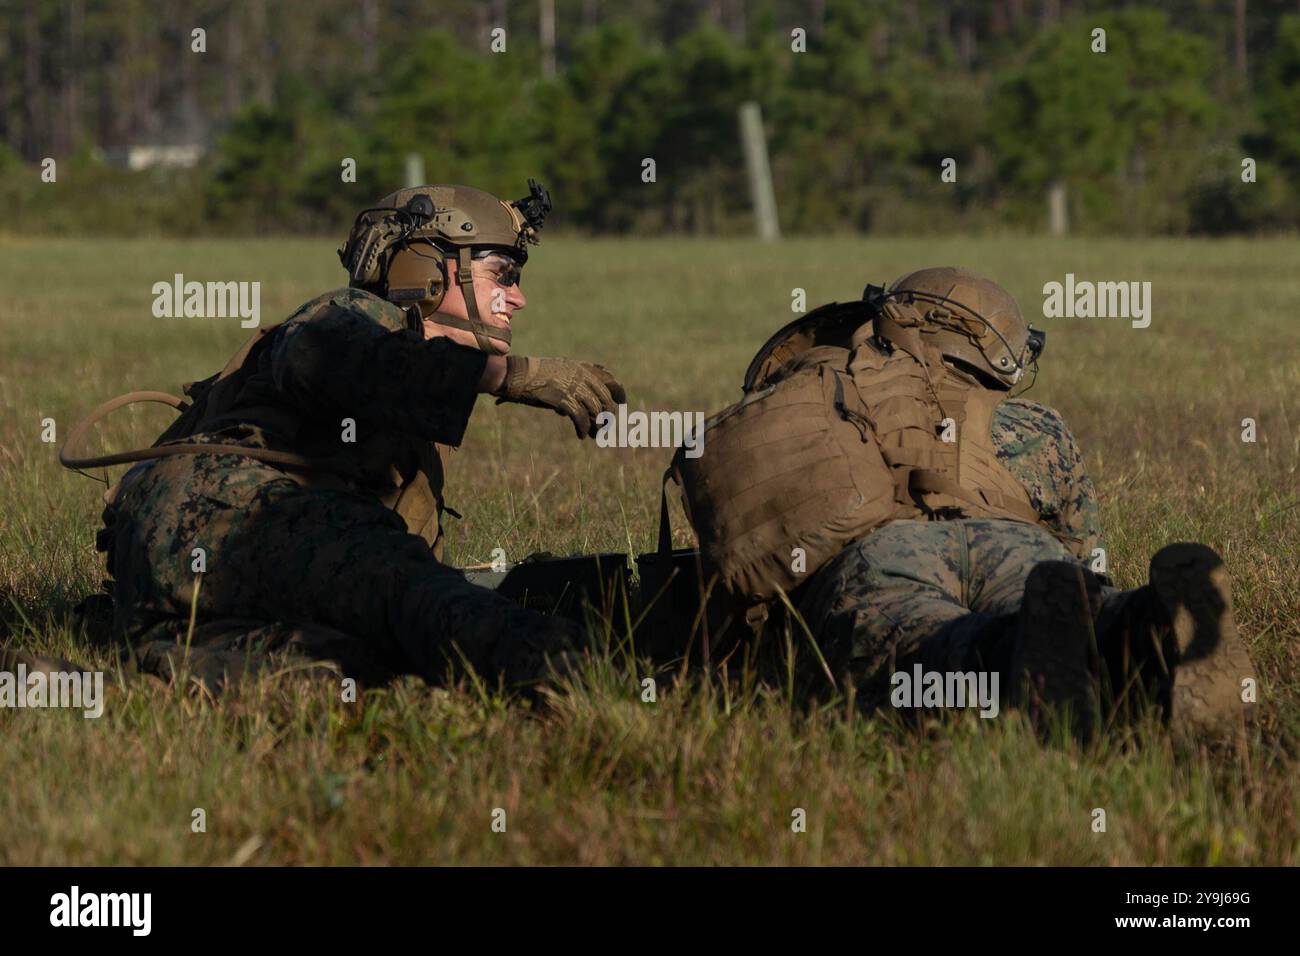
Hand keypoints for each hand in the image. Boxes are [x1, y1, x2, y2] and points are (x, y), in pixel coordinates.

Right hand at [495, 356, 626, 437]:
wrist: (517, 375)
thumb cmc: (535, 375)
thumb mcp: (560, 370)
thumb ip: (575, 379)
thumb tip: (587, 400)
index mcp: (581, 367)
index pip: (609, 378)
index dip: (618, 391)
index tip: (622, 402)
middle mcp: (581, 376)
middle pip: (605, 398)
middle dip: (608, 415)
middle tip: (606, 427)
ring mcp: (572, 387)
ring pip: (596, 410)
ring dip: (597, 426)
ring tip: (595, 435)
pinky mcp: (563, 399)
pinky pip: (580, 418)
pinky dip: (583, 429)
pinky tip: (582, 435)